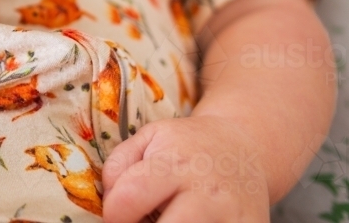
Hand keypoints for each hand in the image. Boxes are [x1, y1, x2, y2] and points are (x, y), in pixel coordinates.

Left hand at [101, 116, 269, 222]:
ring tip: (167, 218)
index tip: (116, 214)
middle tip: (143, 221)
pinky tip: (191, 222)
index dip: (114, 213)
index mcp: (174, 164)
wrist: (243, 148)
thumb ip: (119, 165)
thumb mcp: (148, 139)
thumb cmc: (185, 146)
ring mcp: (232, 216)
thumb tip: (110, 198)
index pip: (131, 197)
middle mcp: (206, 192)